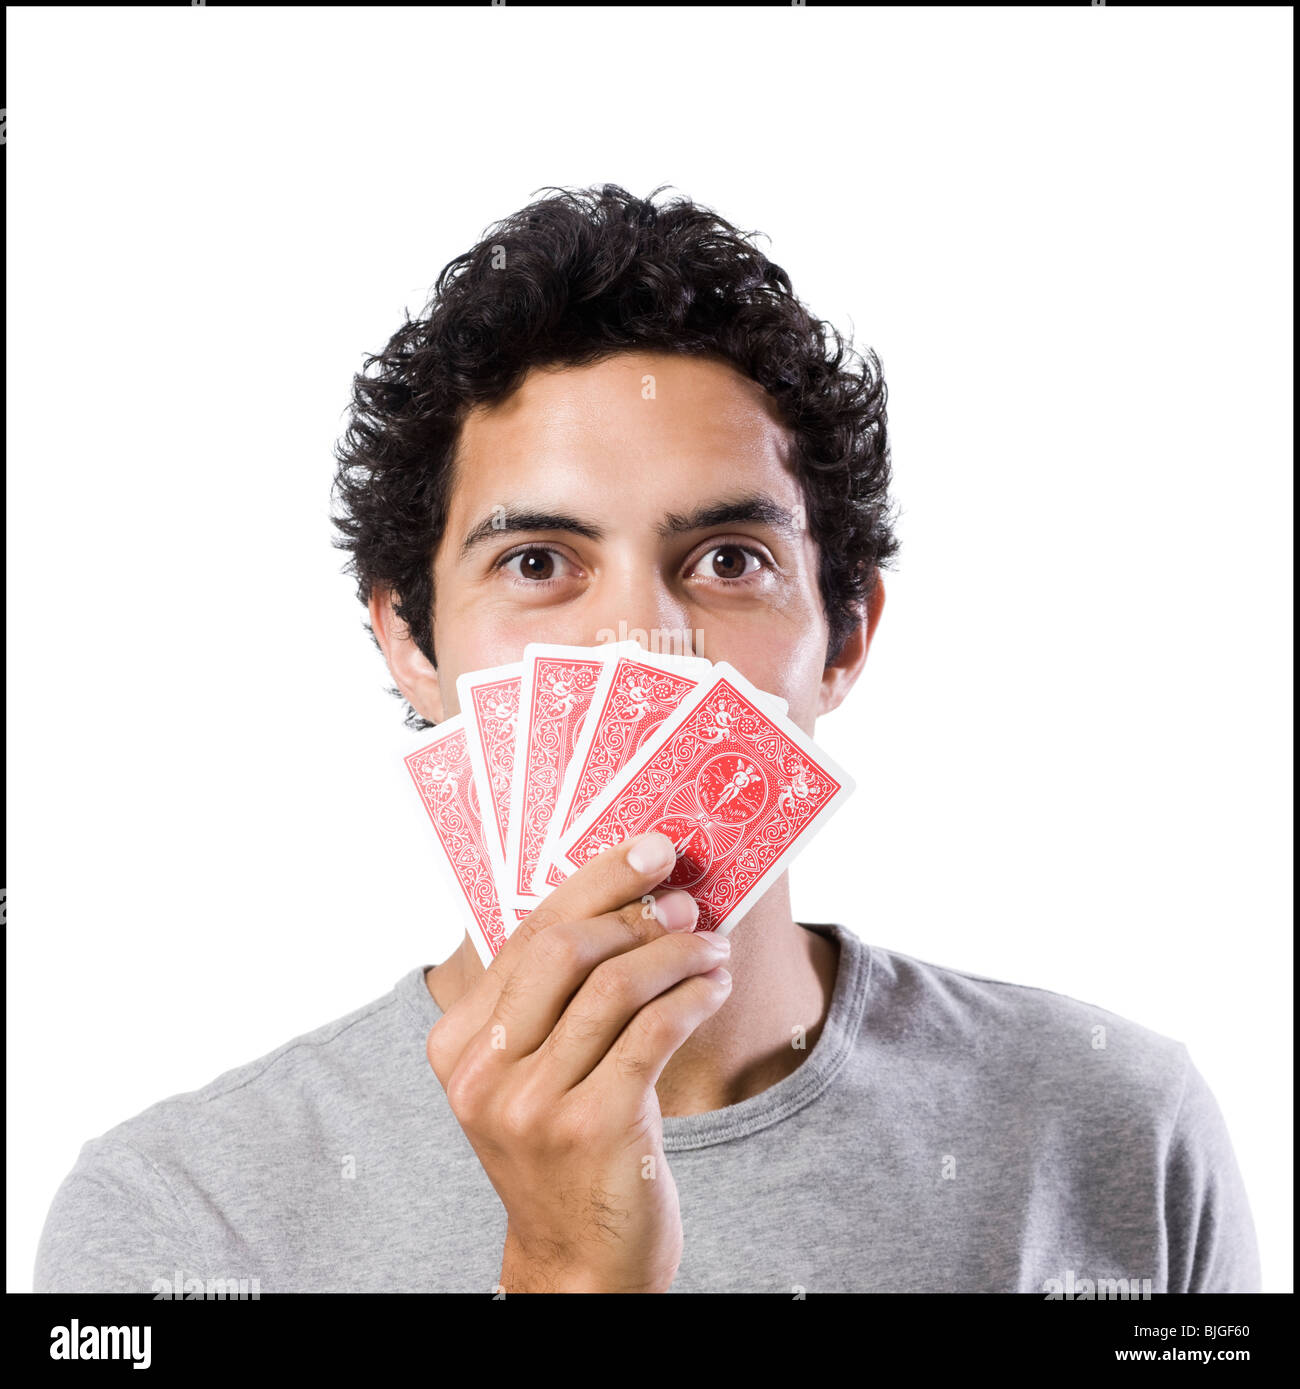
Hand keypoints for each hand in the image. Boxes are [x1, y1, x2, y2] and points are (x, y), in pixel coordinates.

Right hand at [426, 832, 731, 1292]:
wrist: (579, 1261)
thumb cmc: (566, 1148)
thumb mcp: (533, 1071)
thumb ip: (553, 997)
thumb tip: (626, 897)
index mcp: (459, 1044)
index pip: (527, 934)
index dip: (595, 882)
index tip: (649, 853)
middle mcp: (483, 1072)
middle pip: (564, 948)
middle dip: (635, 912)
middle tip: (684, 904)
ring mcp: (533, 1104)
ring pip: (614, 986)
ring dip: (676, 954)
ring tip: (710, 949)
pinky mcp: (592, 1128)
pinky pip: (652, 1033)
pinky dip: (691, 997)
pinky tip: (712, 988)